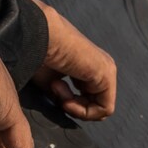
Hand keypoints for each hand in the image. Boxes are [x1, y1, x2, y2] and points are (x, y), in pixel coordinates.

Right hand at [30, 0, 116, 119]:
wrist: (40, 37)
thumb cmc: (40, 54)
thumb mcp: (50, 81)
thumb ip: (62, 96)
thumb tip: (66, 108)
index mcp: (90, 66)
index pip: (88, 98)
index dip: (67, 102)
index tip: (52, 87)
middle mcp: (102, 67)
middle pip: (95, 105)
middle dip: (72, 105)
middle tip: (55, 89)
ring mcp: (107, 69)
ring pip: (100, 108)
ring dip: (75, 107)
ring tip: (58, 88)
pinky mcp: (107, 74)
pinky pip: (104, 108)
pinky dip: (82, 111)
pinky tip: (67, 98)